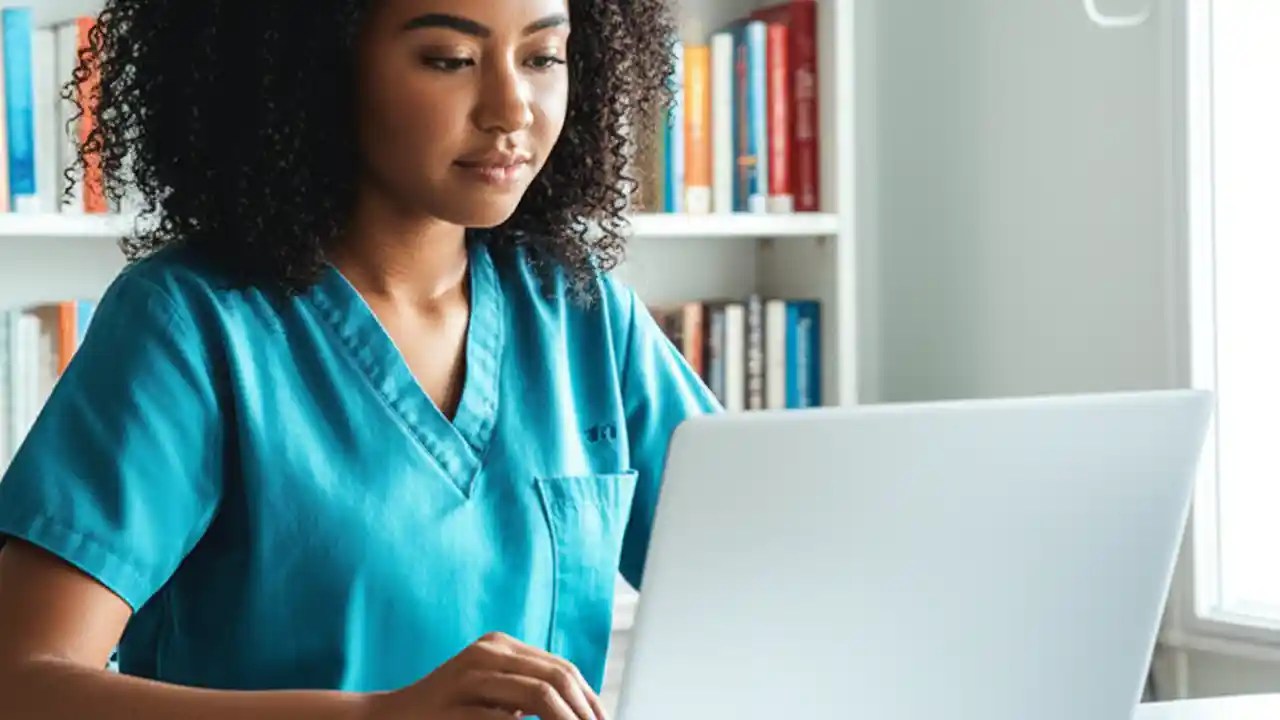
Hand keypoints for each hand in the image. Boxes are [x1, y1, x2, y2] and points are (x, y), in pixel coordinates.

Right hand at [365, 631, 607, 719]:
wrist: (390, 718)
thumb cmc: (448, 711)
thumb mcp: (493, 692)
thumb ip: (528, 691)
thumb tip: (582, 710)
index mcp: (500, 645)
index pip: (561, 668)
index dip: (589, 698)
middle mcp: (487, 652)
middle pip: (556, 678)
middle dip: (584, 710)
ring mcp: (470, 676)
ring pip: (539, 695)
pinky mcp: (455, 705)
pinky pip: (504, 719)